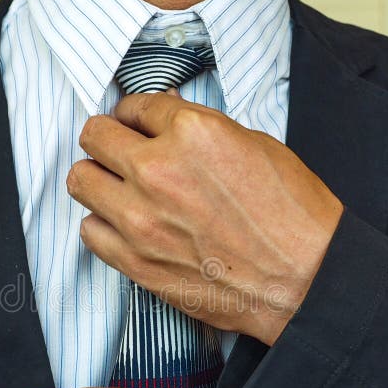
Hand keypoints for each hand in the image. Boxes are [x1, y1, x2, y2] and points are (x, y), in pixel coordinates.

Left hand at [68, 91, 343, 345]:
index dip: (134, 115)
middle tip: (118, 151)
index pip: (133, 107)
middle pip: (94, 137)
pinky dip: (102, 224)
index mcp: (192, 132)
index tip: (135, 126)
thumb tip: (164, 119)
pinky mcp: (136, 262)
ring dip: (97, 180)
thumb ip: (199, 130)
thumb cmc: (291, 214)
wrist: (306, 280)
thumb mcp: (253, 146)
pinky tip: (124, 226)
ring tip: (118, 189)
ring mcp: (141, 219)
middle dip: (106, 139)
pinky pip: (89, 231)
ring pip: (81, 182)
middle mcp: (157, 171)